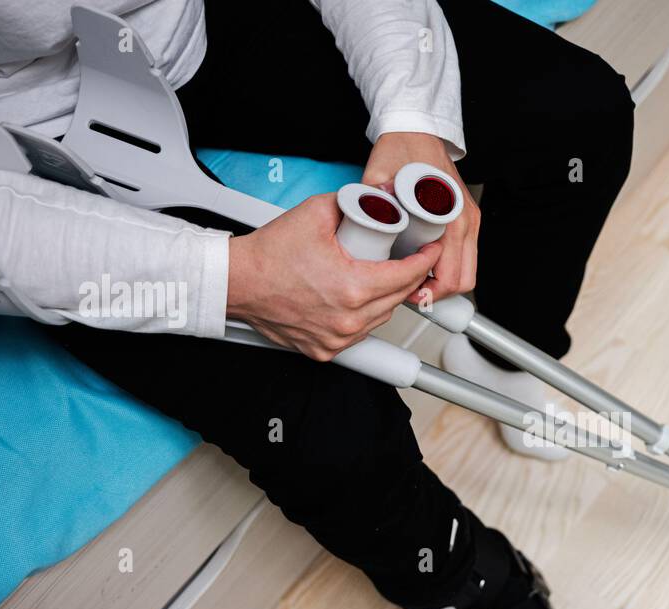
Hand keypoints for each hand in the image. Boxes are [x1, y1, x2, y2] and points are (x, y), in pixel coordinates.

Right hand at [227, 193, 440, 360]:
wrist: (238, 283)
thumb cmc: (269, 255)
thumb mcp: (315, 214)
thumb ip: (353, 203)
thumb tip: (378, 198)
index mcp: (352, 287)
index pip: (407, 276)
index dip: (425, 261)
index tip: (430, 251)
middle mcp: (348, 319)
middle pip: (398, 298)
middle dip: (407, 278)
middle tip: (405, 258)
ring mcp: (337, 338)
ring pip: (380, 318)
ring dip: (385, 299)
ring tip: (375, 277)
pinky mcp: (325, 350)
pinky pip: (358, 334)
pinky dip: (362, 318)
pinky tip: (355, 300)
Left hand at [362, 131, 479, 303]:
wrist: (417, 129)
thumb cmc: (403, 148)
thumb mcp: (379, 176)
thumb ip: (373, 201)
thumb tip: (367, 223)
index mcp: (450, 216)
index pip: (450, 275)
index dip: (428, 292)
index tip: (407, 293)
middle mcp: (465, 221)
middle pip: (463, 279)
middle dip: (438, 293)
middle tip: (411, 291)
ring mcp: (469, 220)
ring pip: (468, 271)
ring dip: (445, 281)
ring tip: (418, 281)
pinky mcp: (467, 219)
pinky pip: (466, 256)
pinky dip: (450, 267)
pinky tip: (427, 265)